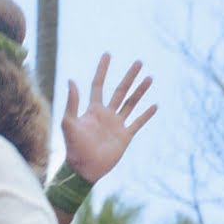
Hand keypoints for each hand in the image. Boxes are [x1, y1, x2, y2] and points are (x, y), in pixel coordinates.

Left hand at [61, 53, 156, 182]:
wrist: (84, 169)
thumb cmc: (73, 147)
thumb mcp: (69, 122)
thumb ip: (72, 102)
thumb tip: (71, 80)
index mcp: (93, 110)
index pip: (98, 84)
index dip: (102, 70)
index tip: (108, 55)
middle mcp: (106, 114)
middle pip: (120, 90)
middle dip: (129, 76)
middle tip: (139, 62)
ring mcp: (117, 125)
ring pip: (131, 103)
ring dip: (140, 91)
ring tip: (149, 77)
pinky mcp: (125, 136)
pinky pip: (137, 123)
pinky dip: (146, 114)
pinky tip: (154, 105)